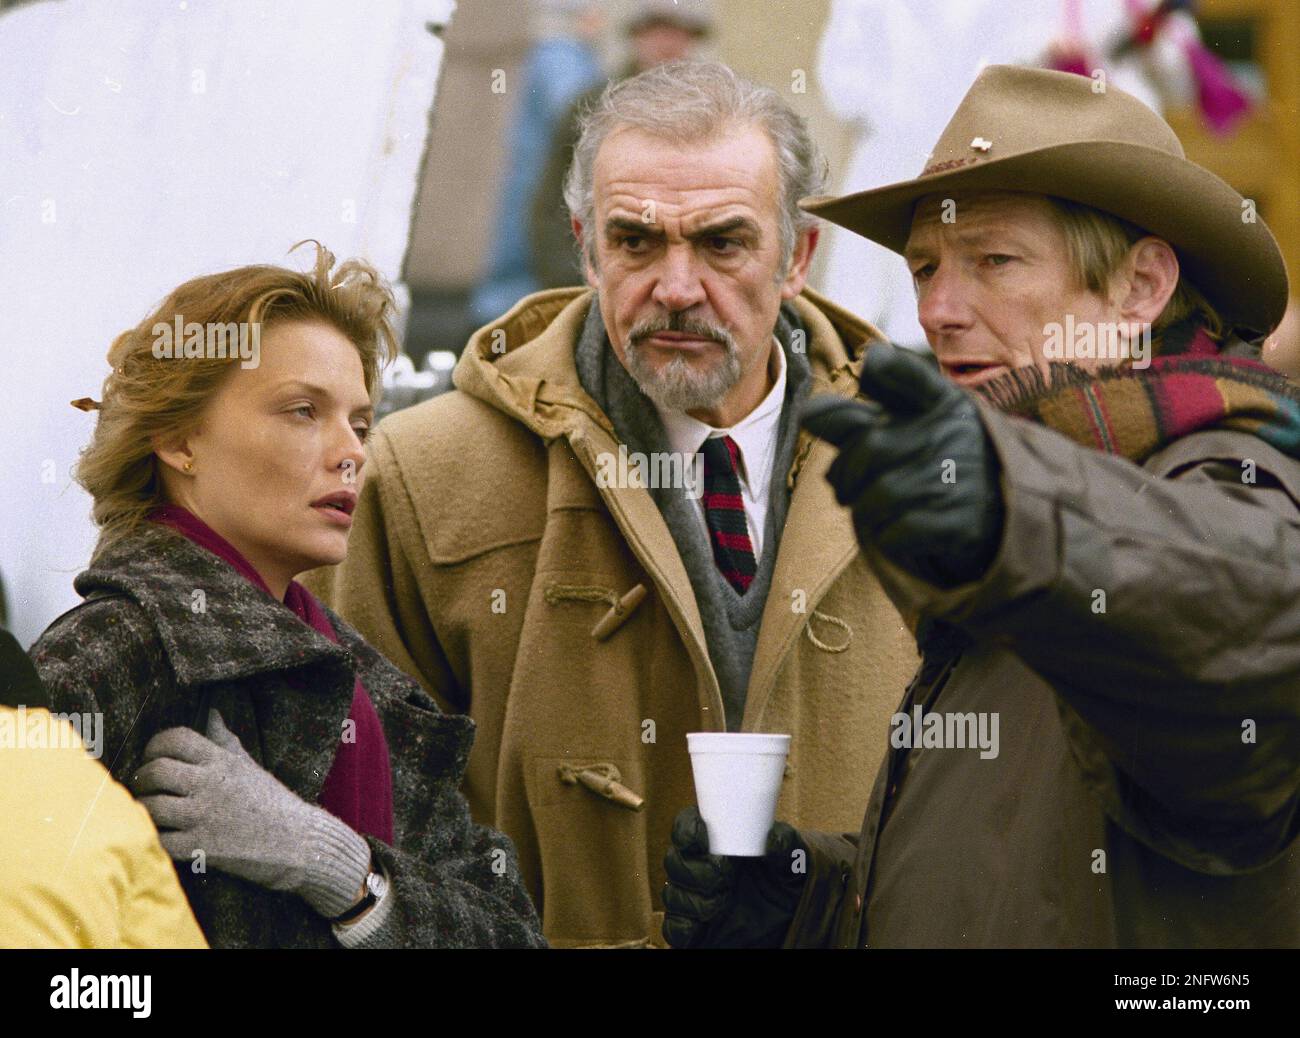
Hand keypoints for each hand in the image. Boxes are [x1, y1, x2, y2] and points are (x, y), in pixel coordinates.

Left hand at [132, 710, 371, 919]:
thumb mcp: (249, 765)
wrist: (298, 843)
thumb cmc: (272, 802)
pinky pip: (160, 840)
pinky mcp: (201, 847)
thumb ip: (225, 740)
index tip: (153, 756)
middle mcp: (210, 785)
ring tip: (148, 811)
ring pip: (151, 806)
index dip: (155, 745)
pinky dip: (154, 839)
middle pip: (155, 771)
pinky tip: (159, 836)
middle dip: (143, 777)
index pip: (175, 739)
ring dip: (143, 809)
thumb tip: (212, 712)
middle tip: (146, 786)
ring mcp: (204, 817)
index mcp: (222, 762)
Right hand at [661, 806, 806, 948]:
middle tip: (724, 873)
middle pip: (675, 860)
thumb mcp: (793, 861)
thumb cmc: (788, 881)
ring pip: (672, 893)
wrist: (791, 919)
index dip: (687, 830)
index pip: (686, 827)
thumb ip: (788, 845)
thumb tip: (773, 837)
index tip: (703, 836)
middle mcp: (700, 867)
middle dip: (695, 868)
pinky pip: (674, 928)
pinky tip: (703, 922)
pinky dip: (682, 926)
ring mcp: (695, 898)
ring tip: (722, 899)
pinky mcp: (696, 930)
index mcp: (715, 842)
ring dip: (693, 897)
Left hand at [800, 343, 1003, 587]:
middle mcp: (955, 433)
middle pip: (869, 449)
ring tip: (872, 510)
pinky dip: (886, 537)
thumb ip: (858, 418)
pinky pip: (898, 532)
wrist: (1007, 515)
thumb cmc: (941, 462)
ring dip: (864, 510)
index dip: (881, 368)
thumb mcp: (913, 425)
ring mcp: (963, 478)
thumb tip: (809, 413)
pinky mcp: (965, 523)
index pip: (903, 373)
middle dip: (844, 475)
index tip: (866, 369)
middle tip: (844, 488)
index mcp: (942, 401)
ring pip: (878, 496)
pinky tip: (898, 531)